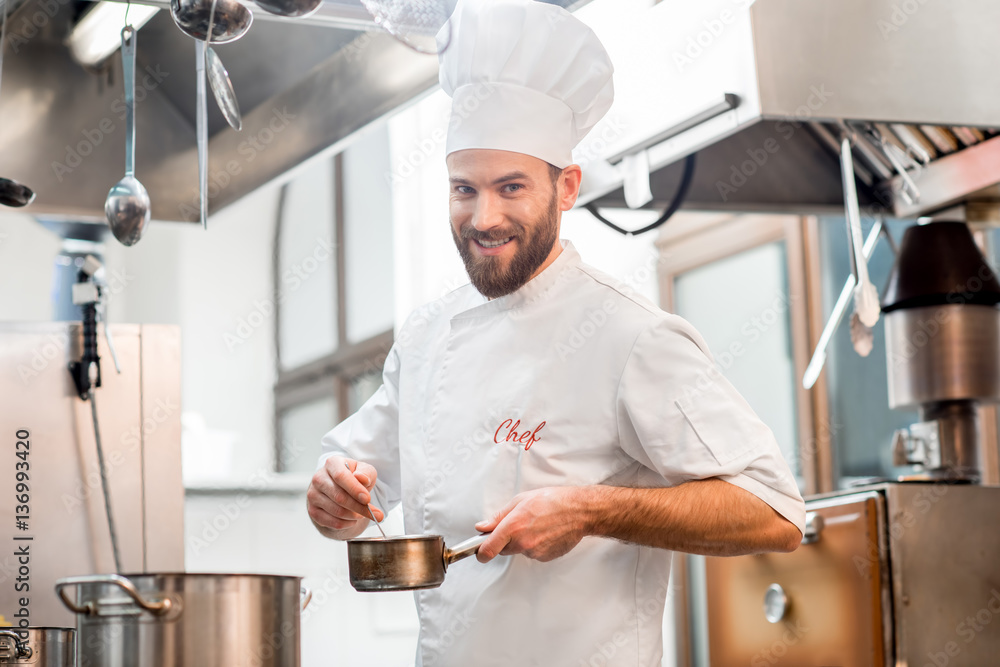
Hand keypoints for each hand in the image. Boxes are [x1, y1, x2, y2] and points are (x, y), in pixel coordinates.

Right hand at [307, 456, 383, 535]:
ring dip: (353, 516)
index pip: (341, 476)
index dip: (354, 489)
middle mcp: (319, 478)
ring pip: (336, 511)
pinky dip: (346, 524)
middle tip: (373, 513)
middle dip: (358, 507)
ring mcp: (313, 495)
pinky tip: (352, 520)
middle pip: (339, 497)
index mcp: (332, 463)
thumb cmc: (354, 477)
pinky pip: (331, 522)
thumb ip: (366, 473)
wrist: (339, 488)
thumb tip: (362, 478)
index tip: (367, 499)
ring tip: (362, 514)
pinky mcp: (313, 511)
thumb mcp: (365, 471)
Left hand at [474, 487, 589, 562]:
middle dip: (505, 540)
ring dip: (522, 542)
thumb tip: (483, 526)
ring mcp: (534, 552)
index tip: (479, 552)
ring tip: (537, 525)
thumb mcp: (520, 501)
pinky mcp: (545, 558)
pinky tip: (545, 532)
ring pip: (519, 551)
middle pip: (503, 550)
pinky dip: (535, 545)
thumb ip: (498, 516)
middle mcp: (522, 543)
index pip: (488, 549)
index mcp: (513, 526)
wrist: (578, 511)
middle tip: (518, 525)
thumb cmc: (552, 501)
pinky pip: (533, 553)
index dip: (480, 553)